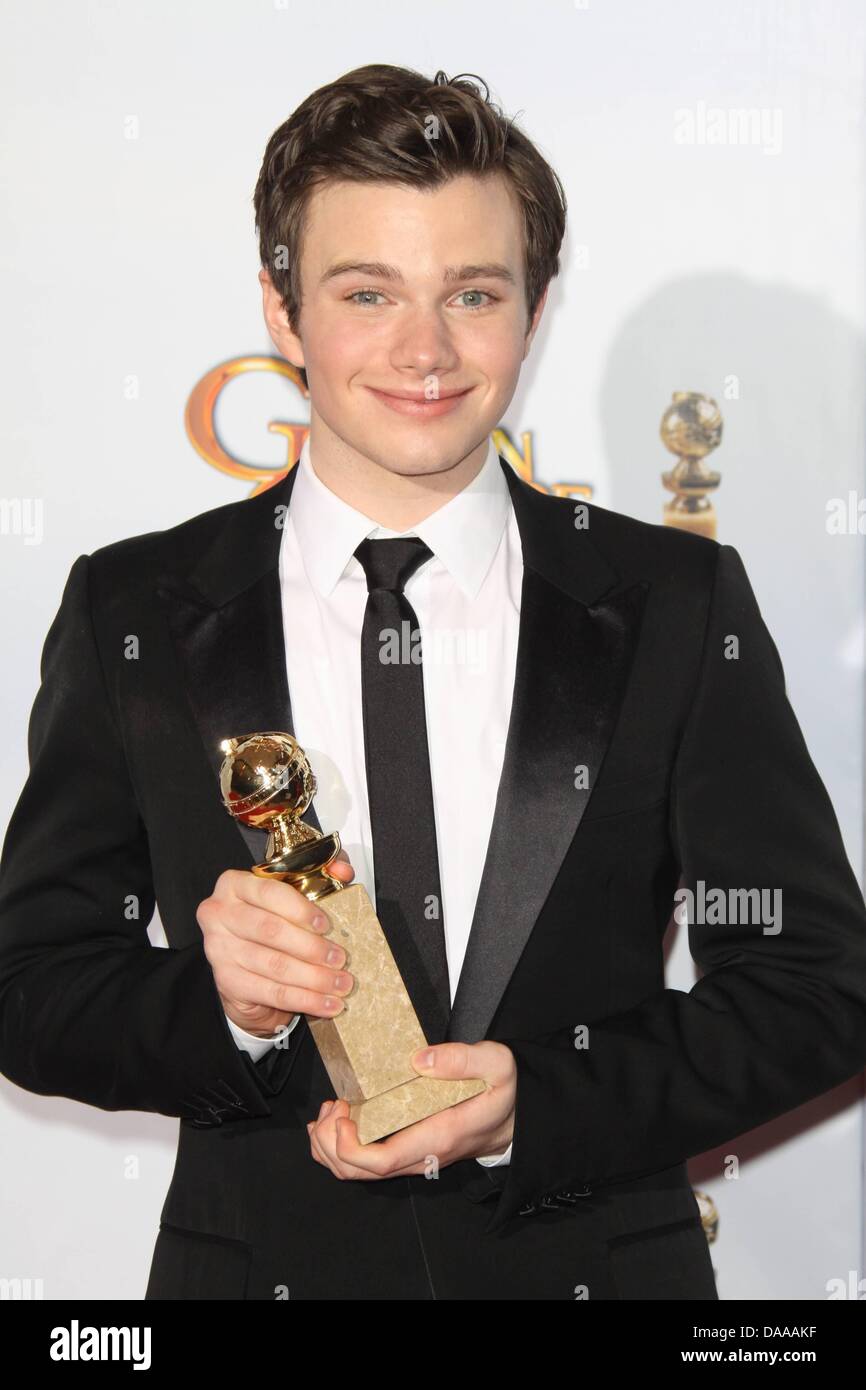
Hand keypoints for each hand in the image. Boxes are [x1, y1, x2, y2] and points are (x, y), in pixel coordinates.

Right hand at [197, 850, 354, 1035]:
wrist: (247, 964)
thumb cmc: (274, 921)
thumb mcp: (295, 892)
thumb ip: (322, 875)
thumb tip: (343, 870)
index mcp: (235, 884)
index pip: (269, 891)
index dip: (300, 909)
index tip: (326, 924)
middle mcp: (219, 914)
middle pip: (270, 931)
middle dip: (311, 948)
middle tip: (340, 959)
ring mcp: (218, 949)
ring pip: (274, 965)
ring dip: (314, 978)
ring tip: (341, 984)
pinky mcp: (226, 980)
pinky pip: (271, 992)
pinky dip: (304, 1000)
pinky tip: (328, 1004)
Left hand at [306, 1041, 515, 1178]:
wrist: (518, 1118)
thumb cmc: (507, 1092)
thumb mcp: (497, 1064)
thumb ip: (462, 1059)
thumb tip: (420, 1059)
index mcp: (439, 1136)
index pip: (383, 1161)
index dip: (350, 1147)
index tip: (341, 1115)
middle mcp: (422, 1155)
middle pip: (361, 1172)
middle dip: (330, 1145)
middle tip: (332, 1106)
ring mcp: (414, 1156)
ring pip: (360, 1172)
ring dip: (333, 1147)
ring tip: (331, 1110)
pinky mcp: (410, 1151)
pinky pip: (368, 1163)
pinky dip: (342, 1146)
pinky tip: (338, 1120)